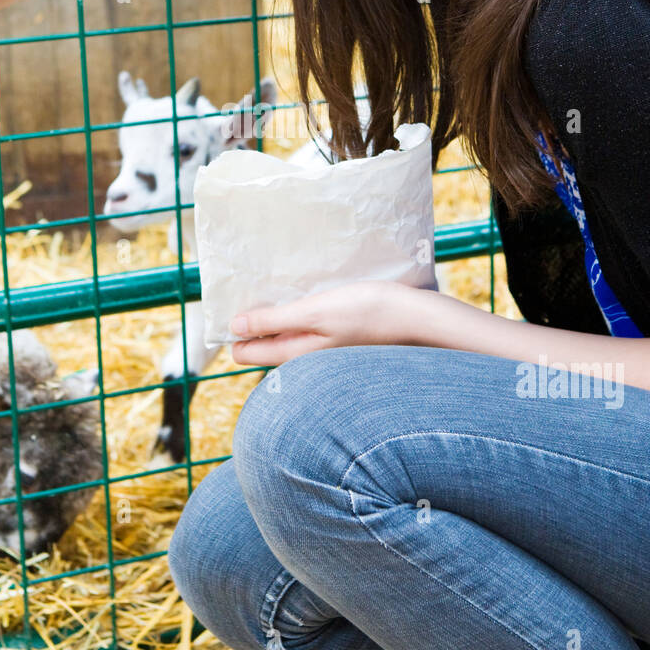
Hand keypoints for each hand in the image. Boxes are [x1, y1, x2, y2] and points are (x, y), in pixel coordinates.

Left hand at [229, 280, 418, 366]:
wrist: (417, 320)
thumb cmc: (366, 313)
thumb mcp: (314, 312)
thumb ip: (273, 321)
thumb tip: (233, 328)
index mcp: (295, 355)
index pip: (246, 352)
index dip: (234, 330)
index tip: (232, 303)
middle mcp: (307, 359)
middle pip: (265, 346)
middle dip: (253, 324)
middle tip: (251, 292)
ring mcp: (325, 351)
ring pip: (288, 337)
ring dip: (278, 319)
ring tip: (276, 290)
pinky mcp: (341, 341)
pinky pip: (308, 331)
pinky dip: (299, 317)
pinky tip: (307, 298)